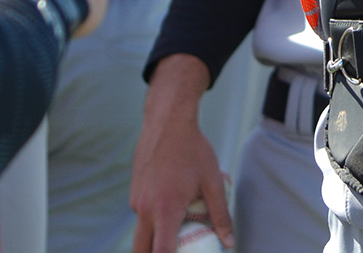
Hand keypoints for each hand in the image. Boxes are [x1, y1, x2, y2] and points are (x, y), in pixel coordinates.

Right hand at [131, 55, 234, 251]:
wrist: (168, 122)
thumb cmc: (193, 151)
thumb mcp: (213, 182)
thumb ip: (220, 215)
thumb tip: (229, 242)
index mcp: (165, 210)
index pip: (161, 252)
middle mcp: (145, 209)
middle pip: (142, 249)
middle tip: (178, 248)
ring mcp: (135, 201)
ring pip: (143, 230)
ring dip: (157, 234)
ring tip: (182, 219)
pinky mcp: (133, 192)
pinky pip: (142, 214)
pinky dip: (154, 217)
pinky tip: (173, 199)